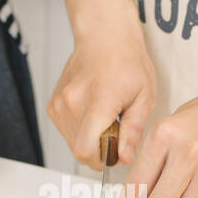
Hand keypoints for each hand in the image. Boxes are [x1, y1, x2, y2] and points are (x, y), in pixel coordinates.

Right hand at [48, 10, 155, 168]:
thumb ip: (133, 131)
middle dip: (99, 149)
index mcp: (98, 101)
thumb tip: (124, 158)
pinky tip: (94, 113)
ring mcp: (59, 103)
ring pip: (72, 142)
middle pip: (79, 149)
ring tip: (106, 119)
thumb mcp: (144, 97)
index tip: (113, 155)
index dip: (100, 161)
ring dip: (90, 139)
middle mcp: (72, 102)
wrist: (105, 36)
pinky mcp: (53, 104)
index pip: (85, 149)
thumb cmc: (127, 61)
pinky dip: (80, 130)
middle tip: (116, 130)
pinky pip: (66, 130)